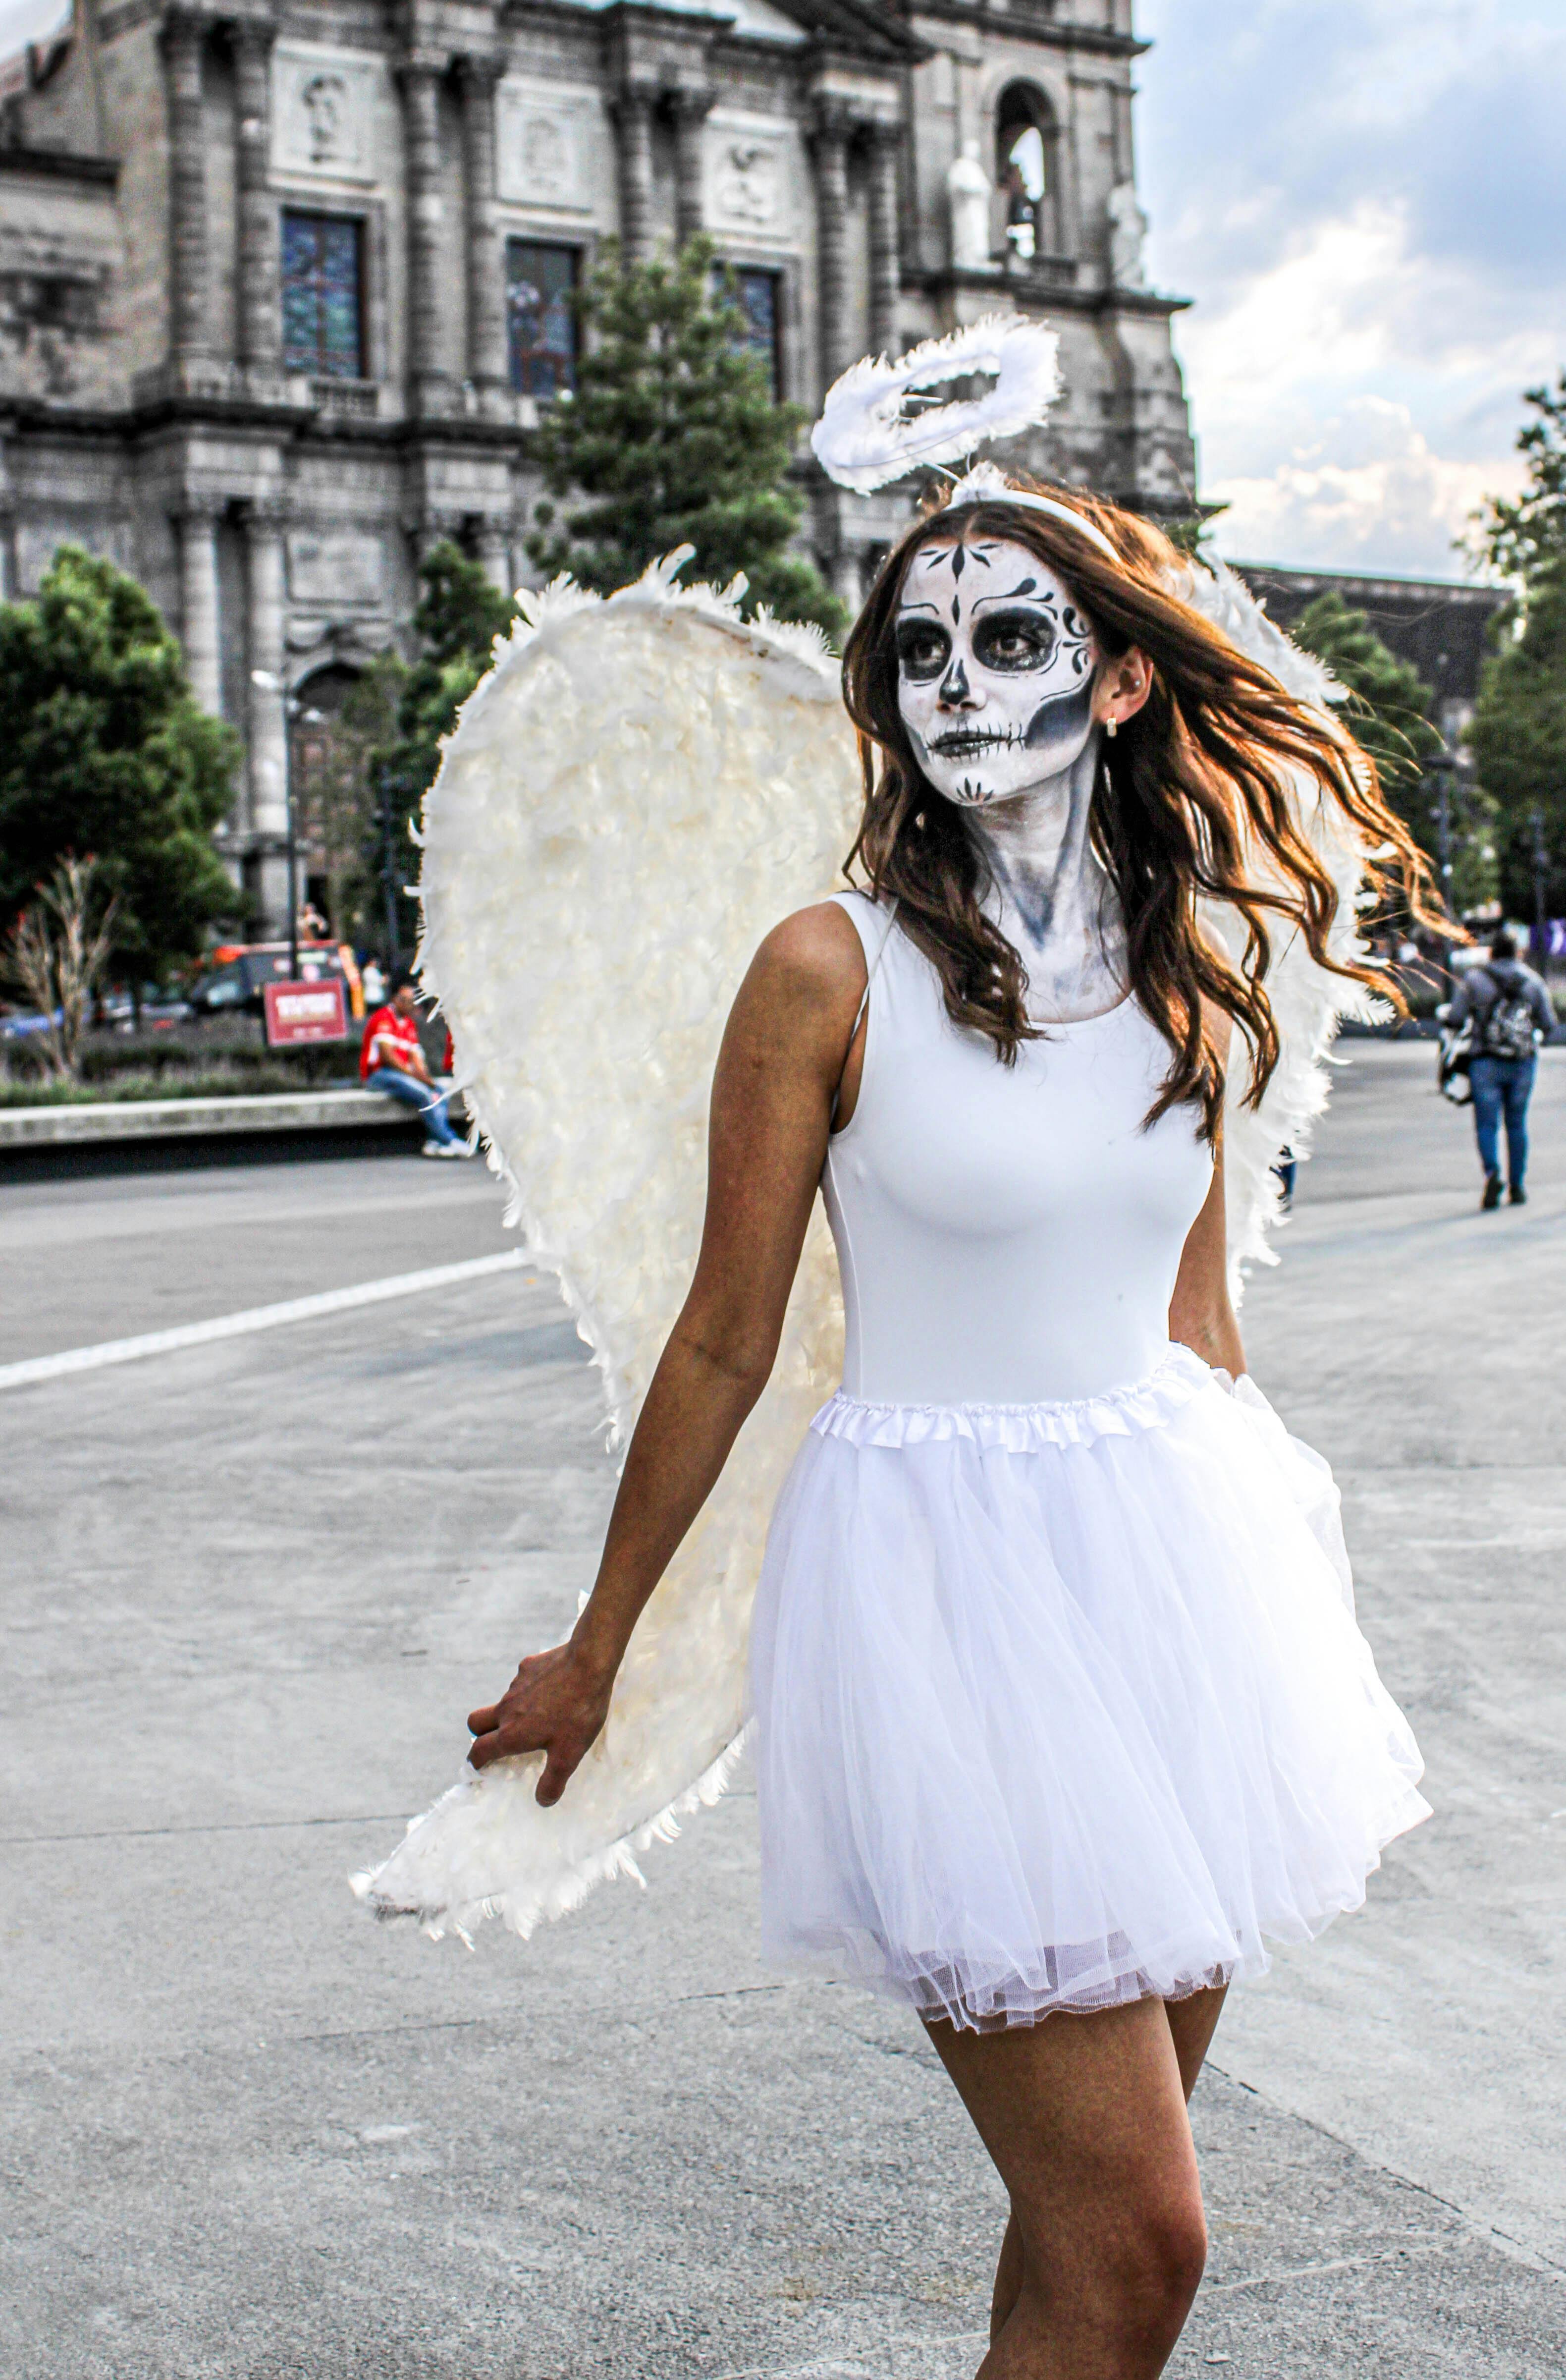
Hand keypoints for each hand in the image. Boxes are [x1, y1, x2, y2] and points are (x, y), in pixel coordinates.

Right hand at [466, 1640, 614, 1803]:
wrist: (589, 1663)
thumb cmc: (579, 1712)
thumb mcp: (569, 1755)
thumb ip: (553, 1781)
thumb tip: (542, 1801)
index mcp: (512, 1733)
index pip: (479, 1751)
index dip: (475, 1762)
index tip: (478, 1768)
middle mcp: (507, 1709)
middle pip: (476, 1722)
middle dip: (480, 1734)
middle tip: (498, 1742)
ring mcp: (516, 1685)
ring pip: (503, 1703)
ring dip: (511, 1713)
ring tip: (539, 1719)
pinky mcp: (528, 1667)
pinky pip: (522, 1684)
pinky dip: (529, 1692)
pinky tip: (553, 1693)